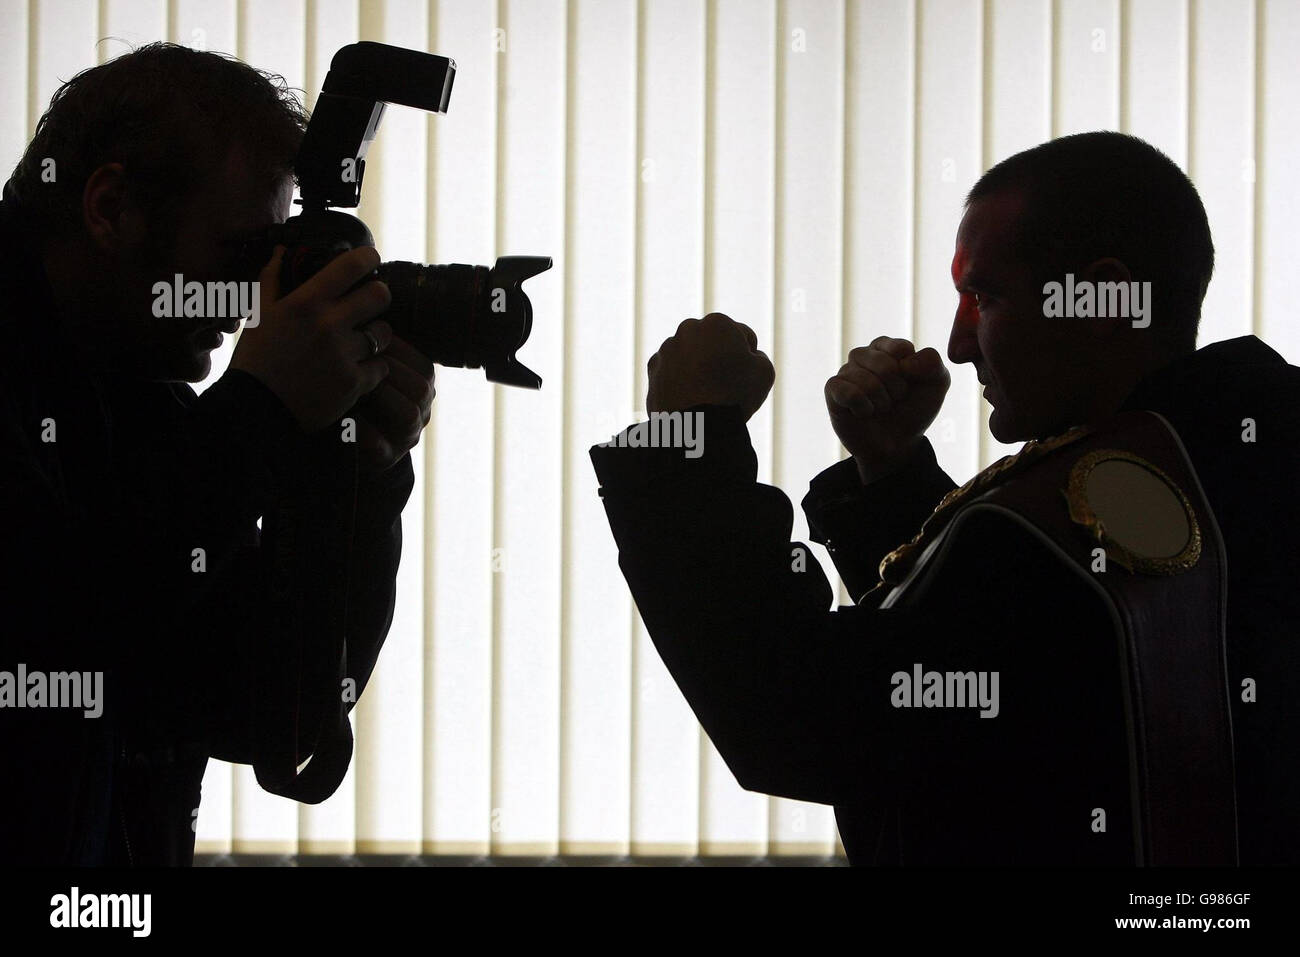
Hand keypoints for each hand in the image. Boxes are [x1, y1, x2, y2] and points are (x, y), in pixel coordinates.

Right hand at [230, 245, 392, 432]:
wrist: (255, 411)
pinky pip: (381, 367)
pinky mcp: (354, 383)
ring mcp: (343, 355)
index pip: (353, 265)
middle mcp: (328, 325)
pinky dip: (373, 368)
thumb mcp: (259, 315)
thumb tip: (282, 250)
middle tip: (369, 305)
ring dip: (377, 336)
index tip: (370, 261)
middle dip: (378, 297)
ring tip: (362, 342)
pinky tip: (358, 370)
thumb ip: (272, 278)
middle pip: (381, 295)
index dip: (368, 259)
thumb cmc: (256, 360)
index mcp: (305, 302)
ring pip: (384, 334)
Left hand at [349, 335, 435, 473]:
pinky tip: (345, 417)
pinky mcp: (386, 458)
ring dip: (382, 398)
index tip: (369, 336)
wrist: (348, 439)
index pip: (424, 366)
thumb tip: (367, 311)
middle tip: (361, 359)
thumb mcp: (371, 369)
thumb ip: (376, 348)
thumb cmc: (356, 393)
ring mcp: (405, 437)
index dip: (398, 350)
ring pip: (409, 416)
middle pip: (421, 388)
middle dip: (390, 372)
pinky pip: (380, 446)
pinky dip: (362, 431)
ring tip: (357, 385)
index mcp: (422, 387)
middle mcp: (421, 411)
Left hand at [646, 313, 773, 421]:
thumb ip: (759, 356)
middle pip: (712, 342)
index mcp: (717, 322)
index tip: (746, 376)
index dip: (749, 357)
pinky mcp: (653, 369)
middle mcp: (687, 329)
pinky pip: (672, 371)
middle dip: (719, 357)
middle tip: (725, 385)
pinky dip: (680, 380)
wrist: (695, 426)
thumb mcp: (765, 372)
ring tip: (706, 395)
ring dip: (698, 368)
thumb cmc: (734, 396)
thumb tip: (749, 355)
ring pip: (690, 356)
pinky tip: (689, 398)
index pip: (741, 336)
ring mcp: (666, 349)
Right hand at [824, 337, 950, 483]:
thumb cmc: (913, 409)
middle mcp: (864, 355)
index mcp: (887, 347)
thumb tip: (906, 361)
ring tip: (880, 408)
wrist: (896, 444)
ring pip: (865, 380)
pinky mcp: (832, 389)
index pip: (900, 348)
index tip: (910, 384)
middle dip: (896, 390)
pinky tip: (863, 412)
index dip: (910, 373)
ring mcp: (846, 371)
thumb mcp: (937, 384)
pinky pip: (848, 392)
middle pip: (884, 364)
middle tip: (895, 400)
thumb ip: (932, 362)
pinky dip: (863, 407)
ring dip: (880, 402)